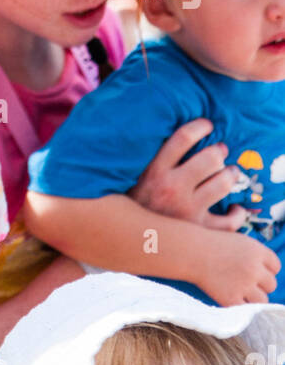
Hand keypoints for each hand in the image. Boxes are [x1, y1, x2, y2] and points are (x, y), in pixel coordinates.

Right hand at [131, 119, 249, 230]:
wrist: (127, 240)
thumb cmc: (132, 203)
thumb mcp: (135, 175)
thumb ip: (152, 157)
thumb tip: (173, 133)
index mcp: (155, 170)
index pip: (182, 138)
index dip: (199, 126)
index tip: (207, 124)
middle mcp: (173, 188)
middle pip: (210, 159)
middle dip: (219, 152)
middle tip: (220, 151)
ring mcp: (188, 210)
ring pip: (222, 184)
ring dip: (231, 175)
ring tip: (231, 173)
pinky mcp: (199, 231)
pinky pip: (229, 221)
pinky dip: (237, 214)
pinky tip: (235, 208)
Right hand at [197, 230, 279, 306]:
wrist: (190, 252)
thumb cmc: (211, 243)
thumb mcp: (238, 239)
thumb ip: (256, 254)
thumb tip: (267, 270)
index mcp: (257, 251)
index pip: (275, 266)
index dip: (266, 269)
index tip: (255, 269)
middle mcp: (254, 268)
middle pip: (271, 284)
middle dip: (260, 283)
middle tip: (245, 281)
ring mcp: (244, 285)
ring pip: (263, 300)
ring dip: (254, 297)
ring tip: (241, 291)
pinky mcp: (232, 299)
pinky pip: (246, 309)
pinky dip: (240, 304)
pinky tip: (230, 296)